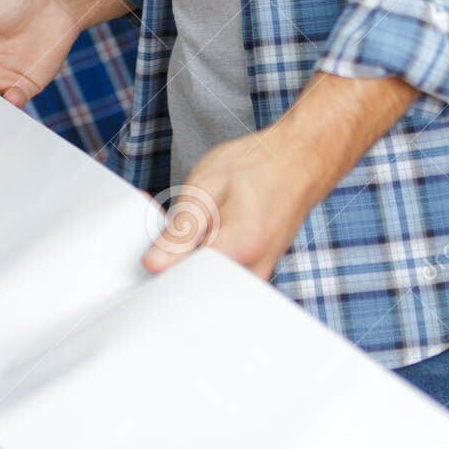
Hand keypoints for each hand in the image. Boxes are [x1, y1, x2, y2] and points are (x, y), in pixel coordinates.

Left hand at [142, 127, 320, 280]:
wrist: (298, 160)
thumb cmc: (256, 167)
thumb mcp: (206, 189)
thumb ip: (180, 232)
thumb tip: (152, 265)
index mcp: (236, 253)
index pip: (181, 285)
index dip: (159, 267)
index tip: (150, 246)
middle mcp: (251, 275)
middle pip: (195, 289)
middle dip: (173, 263)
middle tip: (172, 225)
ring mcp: (258, 277)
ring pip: (208, 283)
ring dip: (190, 258)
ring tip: (195, 222)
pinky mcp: (256, 272)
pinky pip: (222, 275)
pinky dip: (206, 256)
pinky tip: (208, 229)